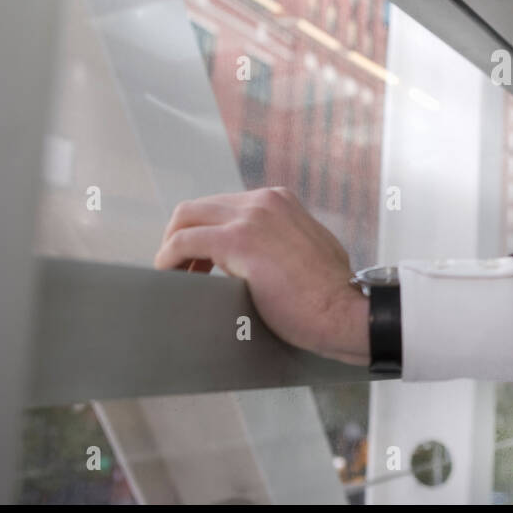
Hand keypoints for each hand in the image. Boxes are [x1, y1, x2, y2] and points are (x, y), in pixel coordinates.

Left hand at [153, 186, 370, 366]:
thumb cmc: (331, 294)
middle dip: (182, 235)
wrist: (344, 311)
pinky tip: (169, 275)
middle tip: (182, 268)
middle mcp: (264, 201)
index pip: (224, 206)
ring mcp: (251, 217)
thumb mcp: (310, 249)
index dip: (206, 232)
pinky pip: (184, 242)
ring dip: (172, 246)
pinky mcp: (238, 240)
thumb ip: (284, 240)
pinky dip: (169, 257)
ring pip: (186, 218)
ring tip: (175, 275)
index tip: (202, 260)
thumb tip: (263, 256)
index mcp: (280, 200)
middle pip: (199, 207)